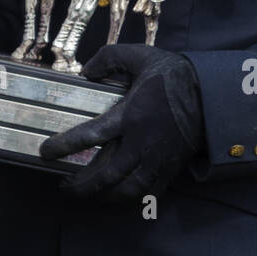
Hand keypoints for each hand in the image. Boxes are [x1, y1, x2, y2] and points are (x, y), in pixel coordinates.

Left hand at [39, 44, 203, 200]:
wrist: (210, 94)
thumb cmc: (172, 74)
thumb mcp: (139, 56)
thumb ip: (108, 58)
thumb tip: (85, 71)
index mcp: (130, 115)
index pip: (90, 135)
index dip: (64, 146)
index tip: (45, 152)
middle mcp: (141, 143)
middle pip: (106, 176)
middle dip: (81, 186)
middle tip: (64, 186)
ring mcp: (156, 160)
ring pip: (126, 191)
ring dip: (103, 197)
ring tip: (87, 194)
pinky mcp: (170, 169)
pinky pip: (148, 194)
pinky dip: (130, 200)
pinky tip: (116, 197)